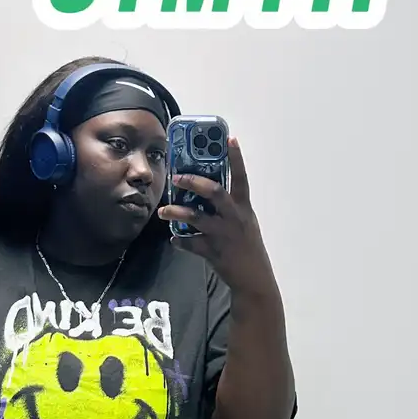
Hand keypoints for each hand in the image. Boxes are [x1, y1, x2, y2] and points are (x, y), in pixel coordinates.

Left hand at [158, 138, 275, 293]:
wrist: (254, 280)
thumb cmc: (247, 248)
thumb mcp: (244, 223)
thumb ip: (228, 209)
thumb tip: (205, 195)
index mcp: (244, 209)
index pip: (241, 178)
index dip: (236, 158)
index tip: (229, 138)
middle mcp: (234, 218)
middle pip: (215, 193)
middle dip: (195, 182)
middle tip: (177, 176)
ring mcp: (223, 235)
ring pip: (197, 218)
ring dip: (177, 212)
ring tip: (163, 211)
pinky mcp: (214, 252)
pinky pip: (191, 244)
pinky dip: (180, 242)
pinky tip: (174, 240)